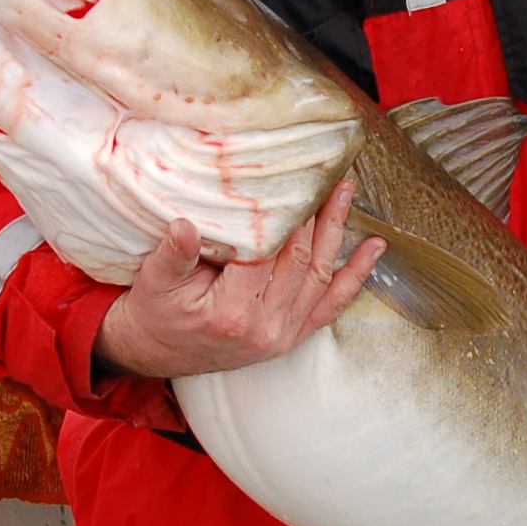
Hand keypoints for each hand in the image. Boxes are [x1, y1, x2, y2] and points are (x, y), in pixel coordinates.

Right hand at [93, 178, 387, 380]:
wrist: (155, 353)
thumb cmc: (155, 312)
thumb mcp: (153, 282)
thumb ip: (173, 254)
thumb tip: (184, 225)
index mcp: (232, 312)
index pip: (267, 252)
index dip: (280, 214)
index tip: (290, 177)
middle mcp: (265, 326)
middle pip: (299, 259)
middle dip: (313, 213)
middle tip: (323, 172)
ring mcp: (283, 334)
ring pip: (320, 276)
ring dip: (336, 232)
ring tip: (346, 193)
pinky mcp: (291, 337)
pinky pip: (331, 305)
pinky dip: (355, 276)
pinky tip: (374, 248)